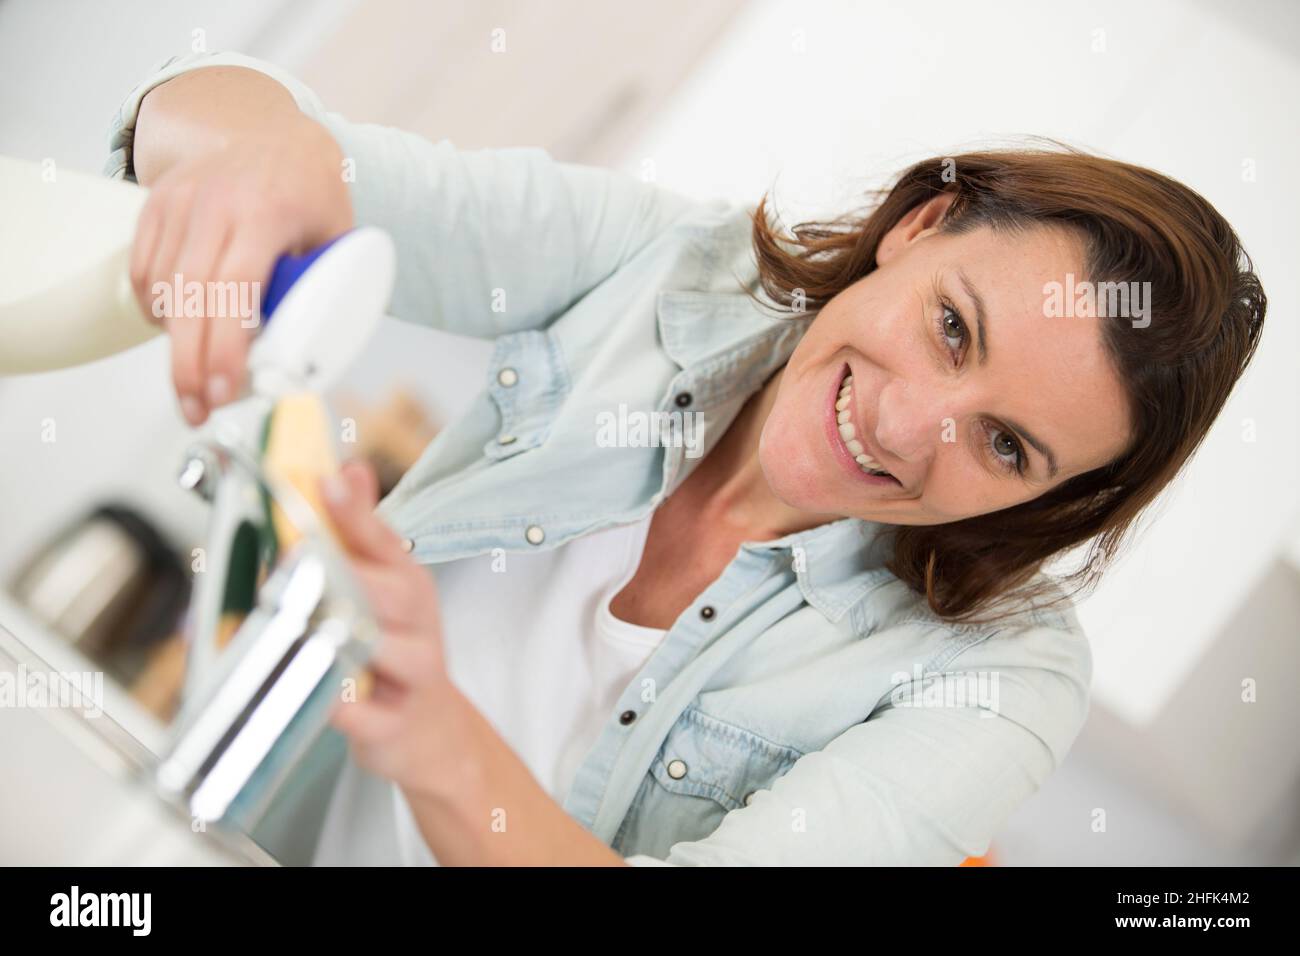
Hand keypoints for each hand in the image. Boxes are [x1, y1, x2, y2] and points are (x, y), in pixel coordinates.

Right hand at [130, 117, 352, 425]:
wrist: (277, 132)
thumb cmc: (313, 189)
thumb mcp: (338, 234)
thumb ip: (326, 287)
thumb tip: (314, 356)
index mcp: (266, 212)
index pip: (234, 291)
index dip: (225, 349)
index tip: (225, 391)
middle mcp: (215, 203)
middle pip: (189, 299)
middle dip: (189, 365)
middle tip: (197, 410)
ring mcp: (180, 200)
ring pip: (160, 288)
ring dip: (172, 343)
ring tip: (193, 380)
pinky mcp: (156, 202)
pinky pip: (143, 268)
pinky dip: (154, 307)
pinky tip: (175, 330)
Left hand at [319, 459, 464, 794]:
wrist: (431, 732)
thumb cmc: (397, 651)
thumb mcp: (386, 587)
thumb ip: (360, 532)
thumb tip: (348, 470)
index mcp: (408, 581)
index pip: (383, 538)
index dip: (354, 511)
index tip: (327, 481)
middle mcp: (416, 621)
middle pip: (385, 590)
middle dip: (338, 575)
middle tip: (288, 558)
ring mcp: (411, 671)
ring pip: (378, 647)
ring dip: (338, 636)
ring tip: (301, 624)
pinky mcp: (394, 721)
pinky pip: (363, 712)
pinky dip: (340, 706)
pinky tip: (321, 696)